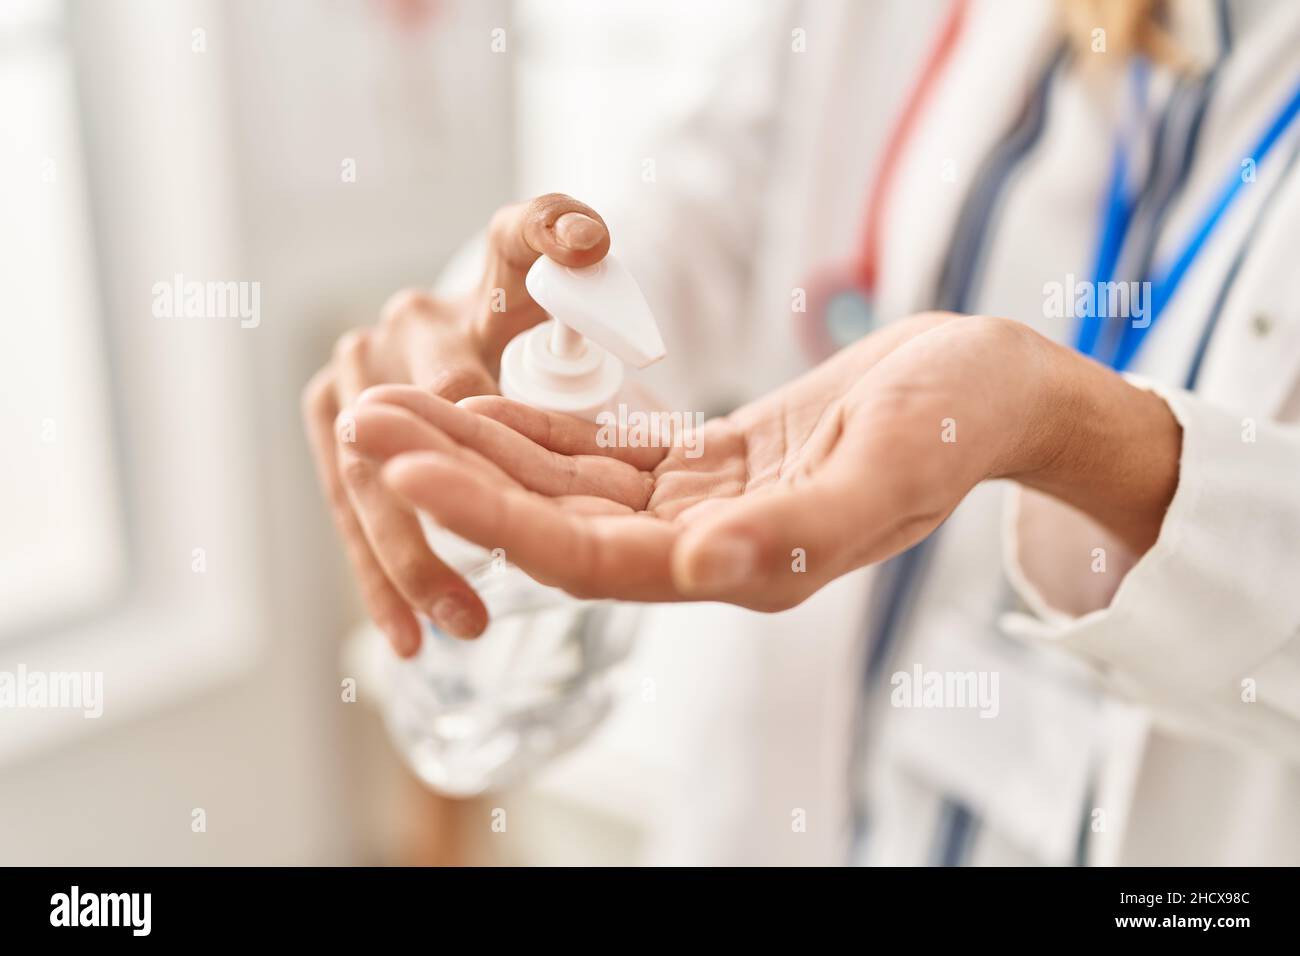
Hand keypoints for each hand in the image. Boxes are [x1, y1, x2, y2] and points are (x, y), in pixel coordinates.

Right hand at [302, 194, 610, 651]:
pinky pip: (352, 510)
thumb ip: (588, 282)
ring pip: (376, 471)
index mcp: (483, 280)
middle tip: (497, 530)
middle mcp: (406, 319)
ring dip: (413, 554)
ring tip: (460, 623)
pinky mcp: (327, 422)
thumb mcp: (573, 322)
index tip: (585, 248)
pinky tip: (407, 640)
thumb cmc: (527, 343)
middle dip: (456, 473)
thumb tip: (590, 243)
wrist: (450, 346)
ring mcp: (355, 371)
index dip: (549, 231)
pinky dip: (381, 578)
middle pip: (427, 399)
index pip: (519, 235)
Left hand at [344, 312, 1179, 610]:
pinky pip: (603, 457)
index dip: (491, 517)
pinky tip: (479, 404)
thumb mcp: (890, 468)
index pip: (586, 557)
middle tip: (363, 421)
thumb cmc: (953, 426)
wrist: (987, 391)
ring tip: (394, 403)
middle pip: (552, 524)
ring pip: (566, 489)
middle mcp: (705, 552)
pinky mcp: (704, 469)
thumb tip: (701, 572)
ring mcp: (700, 512)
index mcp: (741, 568)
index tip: (404, 469)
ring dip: (480, 450)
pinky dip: (540, 431)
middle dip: (455, 477)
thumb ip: (798, 535)